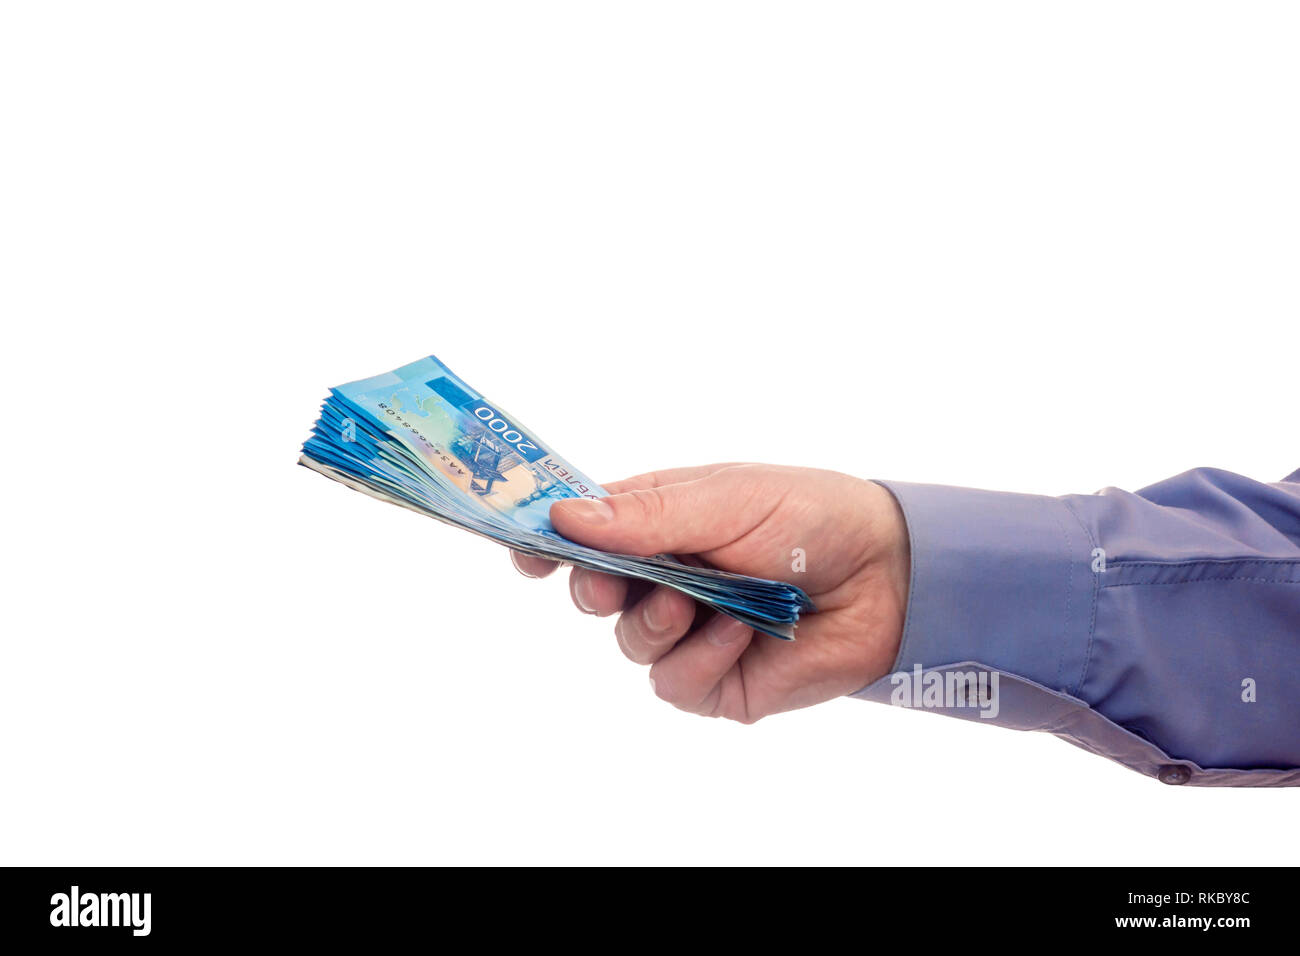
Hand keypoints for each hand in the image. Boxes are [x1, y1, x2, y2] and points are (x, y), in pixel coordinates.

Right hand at [511, 463, 909, 721]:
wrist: (888, 577)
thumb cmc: (811, 517)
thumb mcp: (727, 499)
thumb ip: (646, 514)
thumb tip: (564, 517)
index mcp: (660, 521)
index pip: (584, 534)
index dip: (548, 543)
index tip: (526, 553)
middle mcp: (666, 577)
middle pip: (593, 594)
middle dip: (597, 589)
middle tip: (613, 583)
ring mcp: (689, 632)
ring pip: (629, 644)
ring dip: (659, 622)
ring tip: (705, 601)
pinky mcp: (715, 681)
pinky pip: (674, 683)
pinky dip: (702, 656)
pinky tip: (742, 633)